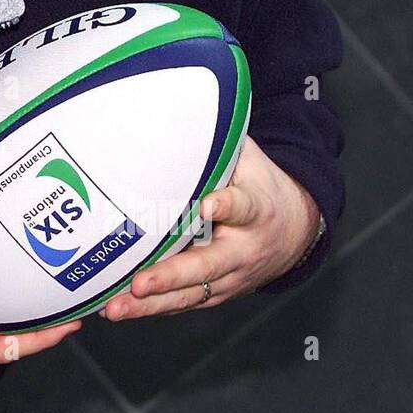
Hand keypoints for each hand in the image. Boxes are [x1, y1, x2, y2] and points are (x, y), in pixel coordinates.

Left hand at [100, 135, 320, 321]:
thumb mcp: (249, 159)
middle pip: (208, 265)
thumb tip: (177, 103)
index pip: (243, 205)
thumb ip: (220, 142)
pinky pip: (182, 304)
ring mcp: (229, 277)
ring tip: (116, 308)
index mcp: (256, 209)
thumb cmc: (260, 186)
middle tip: (141, 282)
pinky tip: (116, 309)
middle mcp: (243, 249)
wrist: (296, 230)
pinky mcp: (216, 293)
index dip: (226, 205)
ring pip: (190, 294)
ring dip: (151, 304)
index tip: (207, 206)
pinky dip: (150, 309)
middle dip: (171, 275)